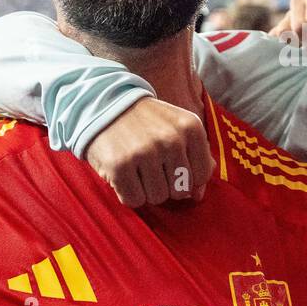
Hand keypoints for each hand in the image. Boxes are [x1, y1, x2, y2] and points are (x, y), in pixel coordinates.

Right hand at [83, 98, 215, 206]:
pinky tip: (123, 173)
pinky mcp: (120, 166)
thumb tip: (198, 195)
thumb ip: (197, 158)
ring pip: (158, 198)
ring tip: (136, 166)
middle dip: (166, 184)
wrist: (103, 105)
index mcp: (191, 127)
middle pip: (180, 191)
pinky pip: (134, 200)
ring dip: (145, 189)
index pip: (202, 175)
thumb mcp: (178, 128)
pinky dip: (127, 193)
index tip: (171, 162)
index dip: (187, 176)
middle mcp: (171, 139)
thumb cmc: (146, 122)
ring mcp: (145, 152)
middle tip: (150, 163)